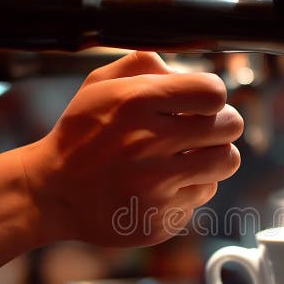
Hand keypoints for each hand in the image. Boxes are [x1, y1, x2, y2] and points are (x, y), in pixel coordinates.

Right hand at [21, 51, 242, 245]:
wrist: (52, 192)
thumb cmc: (83, 133)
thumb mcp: (101, 84)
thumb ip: (145, 64)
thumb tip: (189, 71)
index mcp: (135, 103)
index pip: (213, 92)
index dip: (211, 96)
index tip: (201, 104)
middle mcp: (147, 144)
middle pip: (230, 126)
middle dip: (220, 125)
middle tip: (201, 130)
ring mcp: (155, 187)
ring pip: (225, 162)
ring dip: (212, 156)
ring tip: (185, 156)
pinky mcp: (161, 219)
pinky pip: (203, 194)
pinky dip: (190, 187)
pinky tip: (162, 184)